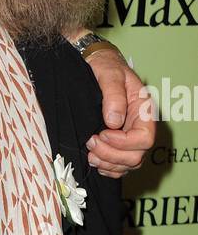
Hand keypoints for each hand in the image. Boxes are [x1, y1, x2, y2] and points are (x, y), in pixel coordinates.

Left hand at [83, 44, 155, 177]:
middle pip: (136, 156)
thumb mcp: (110, 74)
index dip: (123, 143)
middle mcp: (140, 126)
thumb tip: (114, 122)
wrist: (97, 66)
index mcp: (144, 110)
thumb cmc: (106, 67)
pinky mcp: (118, 144)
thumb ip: (113, 96)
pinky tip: (95, 160)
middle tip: (90, 142)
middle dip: (111, 154)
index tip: (102, 133)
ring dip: (107, 163)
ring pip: (128, 164)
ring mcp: (130, 137)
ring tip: (90, 153)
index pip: (144, 138)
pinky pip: (120, 166)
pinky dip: (107, 168)